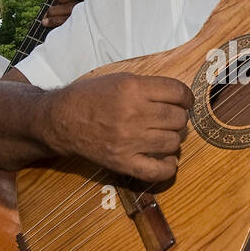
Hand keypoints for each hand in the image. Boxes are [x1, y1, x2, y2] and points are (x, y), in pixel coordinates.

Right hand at [43, 73, 193, 181]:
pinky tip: (169, 160)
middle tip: (171, 118)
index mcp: (133, 89)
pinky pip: (157, 171)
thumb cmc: (90, 97)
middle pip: (178, 118)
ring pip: (173, 142)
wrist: (61, 120)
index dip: (187, 97)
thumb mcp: (120, 79)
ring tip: (165, 135)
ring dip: (174, 139)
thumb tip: (180, 98)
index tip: (185, 101)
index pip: (178, 92)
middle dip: (179, 117)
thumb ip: (150, 86)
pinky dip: (169, 167)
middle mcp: (133, 114)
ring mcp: (129, 141)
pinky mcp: (123, 162)